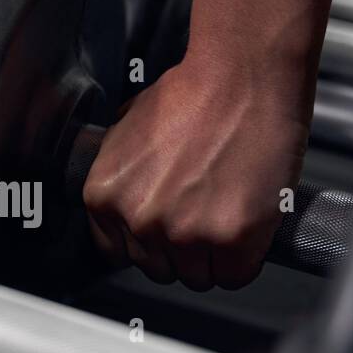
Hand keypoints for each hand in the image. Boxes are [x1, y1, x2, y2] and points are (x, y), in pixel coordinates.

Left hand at [82, 51, 311, 290]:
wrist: (241, 75)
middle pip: (160, 268)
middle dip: (182, 247)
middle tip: (204, 212)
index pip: (118, 252)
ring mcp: (184, 233)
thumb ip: (122, 177)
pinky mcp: (231, 239)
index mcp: (105, 195)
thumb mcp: (127, 132)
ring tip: (227, 212)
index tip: (166, 228)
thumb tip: (125, 201)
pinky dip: (246, 258)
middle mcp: (139, 219)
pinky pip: (235, 276)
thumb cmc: (194, 93)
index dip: (148, 241)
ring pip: (198, 277)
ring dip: (214, 255)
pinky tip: (247, 225)